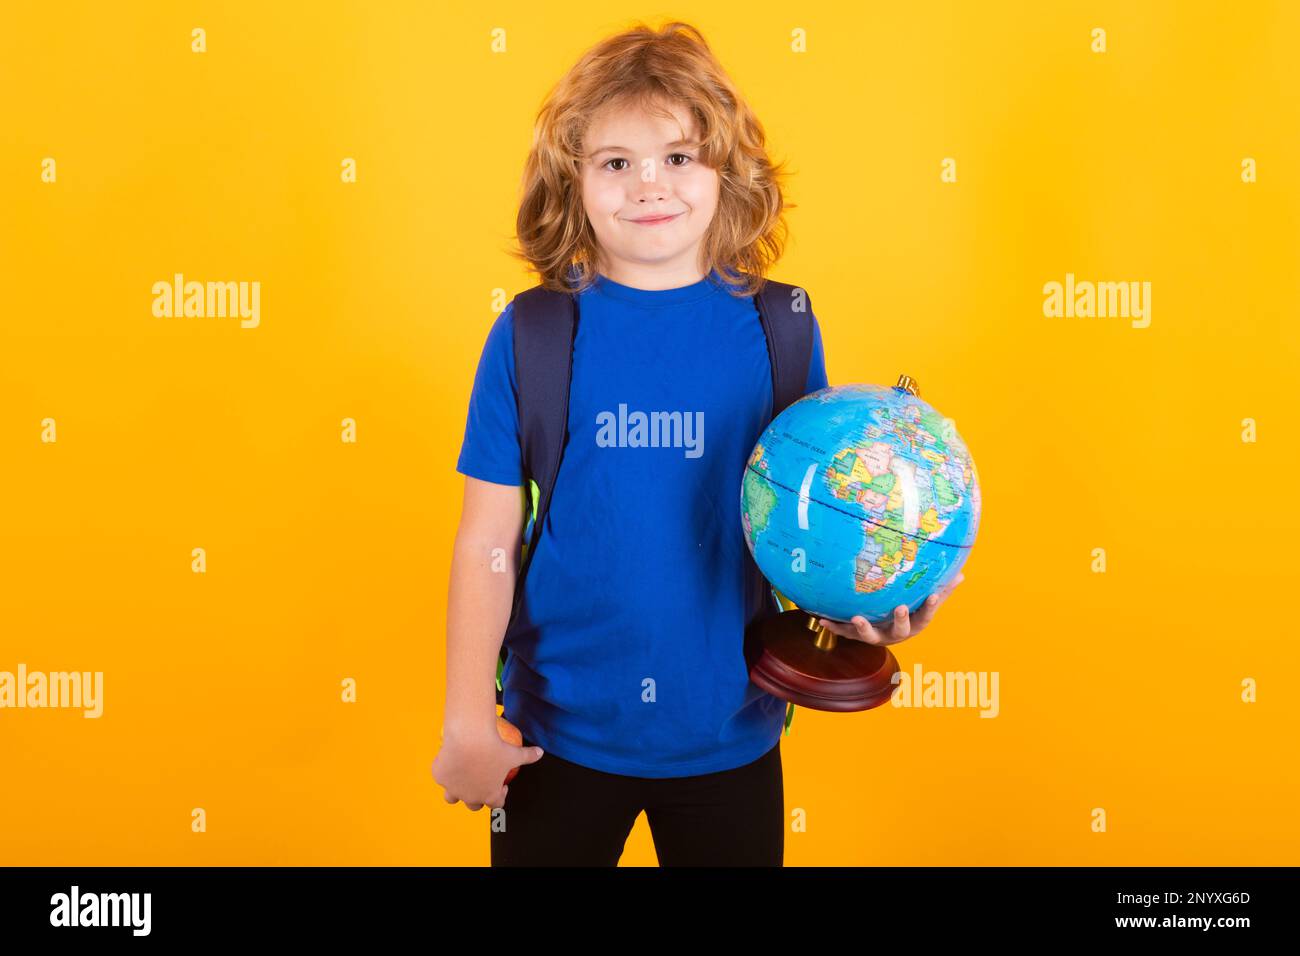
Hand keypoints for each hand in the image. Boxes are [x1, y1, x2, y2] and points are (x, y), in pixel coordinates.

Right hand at [431, 726, 543, 810]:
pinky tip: (451, 759)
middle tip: (482, 780)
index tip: (502, 784)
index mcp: (489, 795)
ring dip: (456, 791)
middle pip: (473, 804)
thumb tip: (540, 752)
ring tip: (461, 777)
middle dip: (478, 796)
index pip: (496, 804)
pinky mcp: (440, 776)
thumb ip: (528, 756)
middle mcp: (470, 796)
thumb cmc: (494, 748)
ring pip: (451, 798)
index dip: (500, 796)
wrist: (469, 738)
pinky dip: (445, 771)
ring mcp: (452, 788)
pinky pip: (441, 776)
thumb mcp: (515, 753)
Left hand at [816, 572, 964, 646]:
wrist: (882, 631)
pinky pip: (844, 631)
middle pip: (901, 630)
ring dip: (864, 628)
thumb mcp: (924, 602)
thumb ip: (942, 589)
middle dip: (901, 620)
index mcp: (914, 624)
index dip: (931, 607)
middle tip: (900, 608)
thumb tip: (962, 573)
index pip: (926, 616)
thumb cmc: (908, 612)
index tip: (934, 595)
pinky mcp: (856, 635)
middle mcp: (895, 633)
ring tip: (858, 618)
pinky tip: (821, 618)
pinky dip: (834, 625)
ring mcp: (876, 635)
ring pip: (870, 635)